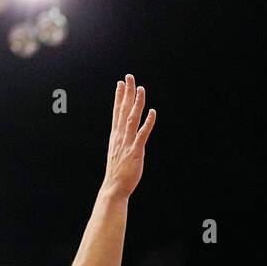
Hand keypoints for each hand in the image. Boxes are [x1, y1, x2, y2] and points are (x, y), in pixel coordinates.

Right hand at [101, 74, 156, 197]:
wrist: (114, 188)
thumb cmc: (117, 173)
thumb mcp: (118, 153)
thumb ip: (122, 142)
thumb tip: (124, 136)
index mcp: (115, 136)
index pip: (116, 112)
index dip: (119, 97)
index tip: (121, 83)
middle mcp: (120, 136)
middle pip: (123, 110)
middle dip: (127, 93)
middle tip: (129, 77)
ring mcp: (127, 143)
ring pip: (132, 119)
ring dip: (137, 103)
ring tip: (141, 89)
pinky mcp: (136, 152)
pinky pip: (142, 134)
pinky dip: (147, 123)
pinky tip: (152, 112)